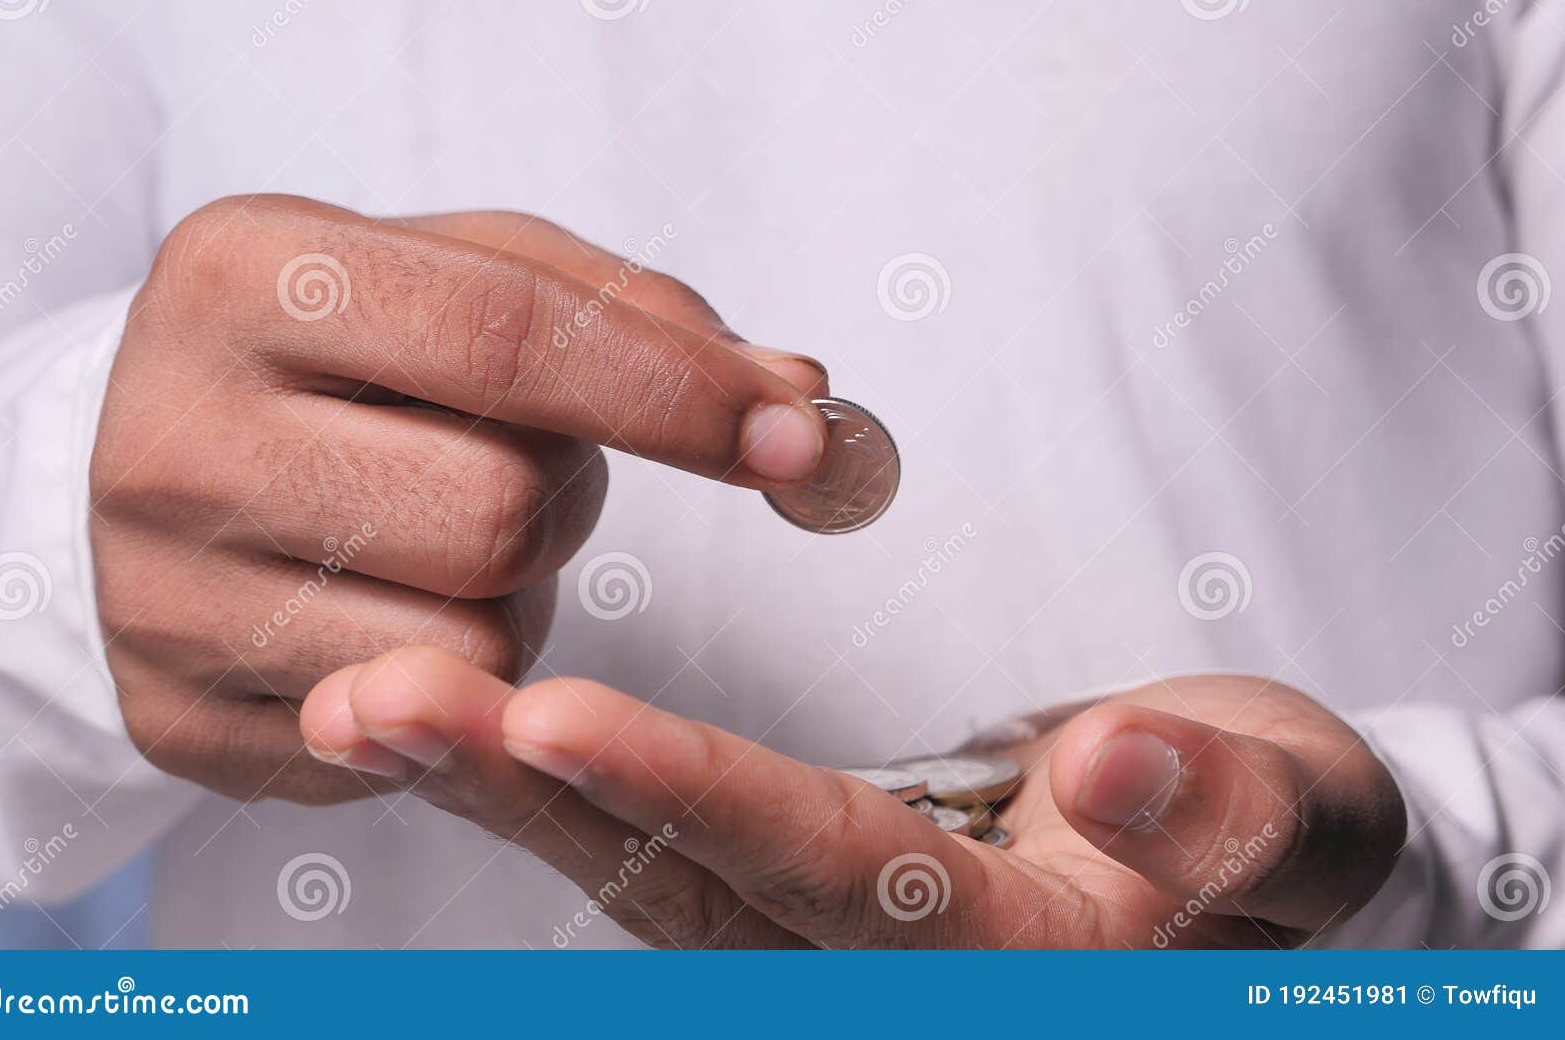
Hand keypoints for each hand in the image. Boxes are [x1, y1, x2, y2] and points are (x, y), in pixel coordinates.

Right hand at [92, 195, 826, 801]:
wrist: (167, 453)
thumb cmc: (353, 352)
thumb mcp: (474, 275)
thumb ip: (638, 314)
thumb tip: (799, 396)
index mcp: (242, 274)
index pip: (507, 335)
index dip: (677, 392)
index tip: (798, 436)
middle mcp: (166, 435)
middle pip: (499, 511)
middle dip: (562, 495)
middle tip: (516, 460)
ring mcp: (154, 596)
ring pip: (468, 646)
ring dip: (513, 598)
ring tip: (440, 532)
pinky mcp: (175, 721)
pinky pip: (411, 741)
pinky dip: (448, 681)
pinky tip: (388, 610)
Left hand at [300, 648, 1404, 946]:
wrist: (1242, 860)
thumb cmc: (1267, 828)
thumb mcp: (1290, 817)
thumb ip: (1223, 807)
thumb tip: (1112, 763)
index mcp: (1003, 953)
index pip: (827, 873)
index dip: (693, 796)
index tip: (558, 713)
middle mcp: (884, 966)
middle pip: (686, 886)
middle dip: (533, 792)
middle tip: (386, 701)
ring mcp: (827, 940)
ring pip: (643, 874)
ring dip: (510, 788)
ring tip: (377, 706)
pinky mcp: (794, 894)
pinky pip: (655, 850)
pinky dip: (556, 790)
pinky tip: (462, 726)